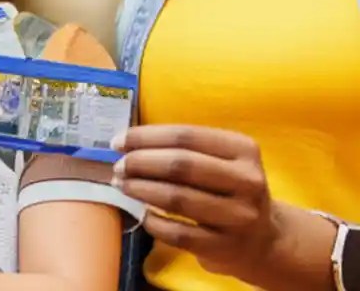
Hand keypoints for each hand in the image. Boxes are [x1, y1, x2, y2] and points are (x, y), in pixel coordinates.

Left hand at [112, 125, 278, 278]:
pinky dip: (153, 222)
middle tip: (118, 166)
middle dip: (140, 163)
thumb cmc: (228, 189)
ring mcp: (239, 217)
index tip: (118, 141)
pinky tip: (142, 214)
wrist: (263, 239)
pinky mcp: (226, 247)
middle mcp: (247, 181)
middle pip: (181, 166)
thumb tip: (126, 143)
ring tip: (122, 185)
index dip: (145, 137)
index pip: (185, 136)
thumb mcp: (220, 161)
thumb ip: (182, 148)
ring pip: (177, 199)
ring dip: (141, 189)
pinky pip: (178, 233)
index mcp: (243, 149)